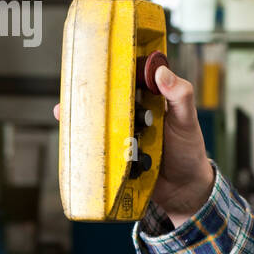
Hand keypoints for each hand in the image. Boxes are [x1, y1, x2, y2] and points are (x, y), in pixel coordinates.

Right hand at [53, 64, 214, 224]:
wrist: (183, 189)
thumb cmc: (188, 150)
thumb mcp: (187, 120)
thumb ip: (181, 96)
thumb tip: (162, 73)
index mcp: (148, 100)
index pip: (127, 79)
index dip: (111, 70)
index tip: (97, 63)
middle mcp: (131, 114)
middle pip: (106, 99)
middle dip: (88, 94)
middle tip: (75, 90)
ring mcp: (121, 134)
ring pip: (97, 122)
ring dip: (80, 117)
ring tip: (65, 112)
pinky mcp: (114, 155)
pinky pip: (95, 146)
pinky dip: (83, 143)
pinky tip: (72, 138)